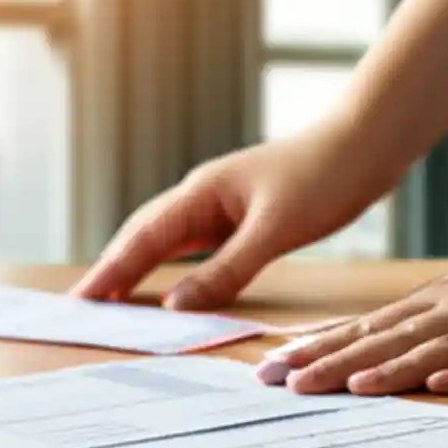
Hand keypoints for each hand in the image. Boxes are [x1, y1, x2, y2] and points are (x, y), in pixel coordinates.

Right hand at [70, 119, 399, 309]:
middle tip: (83, 304)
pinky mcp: (246, 212)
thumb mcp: (274, 230)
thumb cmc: (325, 176)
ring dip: (138, 266)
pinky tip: (174, 280)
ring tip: (113, 296)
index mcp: (201, 194)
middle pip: (144, 235)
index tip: (79, 300)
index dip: (110, 272)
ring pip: (168, 239)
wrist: (367, 141)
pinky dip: (175, 265)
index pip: (142, 240)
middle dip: (112, 269)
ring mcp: (223, 203)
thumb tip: (176, 306)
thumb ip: (226, 270)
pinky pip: (197, 244)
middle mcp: (203, 196)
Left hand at [256, 221, 447, 394]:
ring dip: (386, 368)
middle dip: (330, 359)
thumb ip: (445, 316)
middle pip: (389, 335)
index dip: (320, 344)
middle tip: (278, 380)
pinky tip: (439, 386)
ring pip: (436, 346)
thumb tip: (391, 340)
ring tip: (340, 386)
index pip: (372, 324)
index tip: (273, 365)